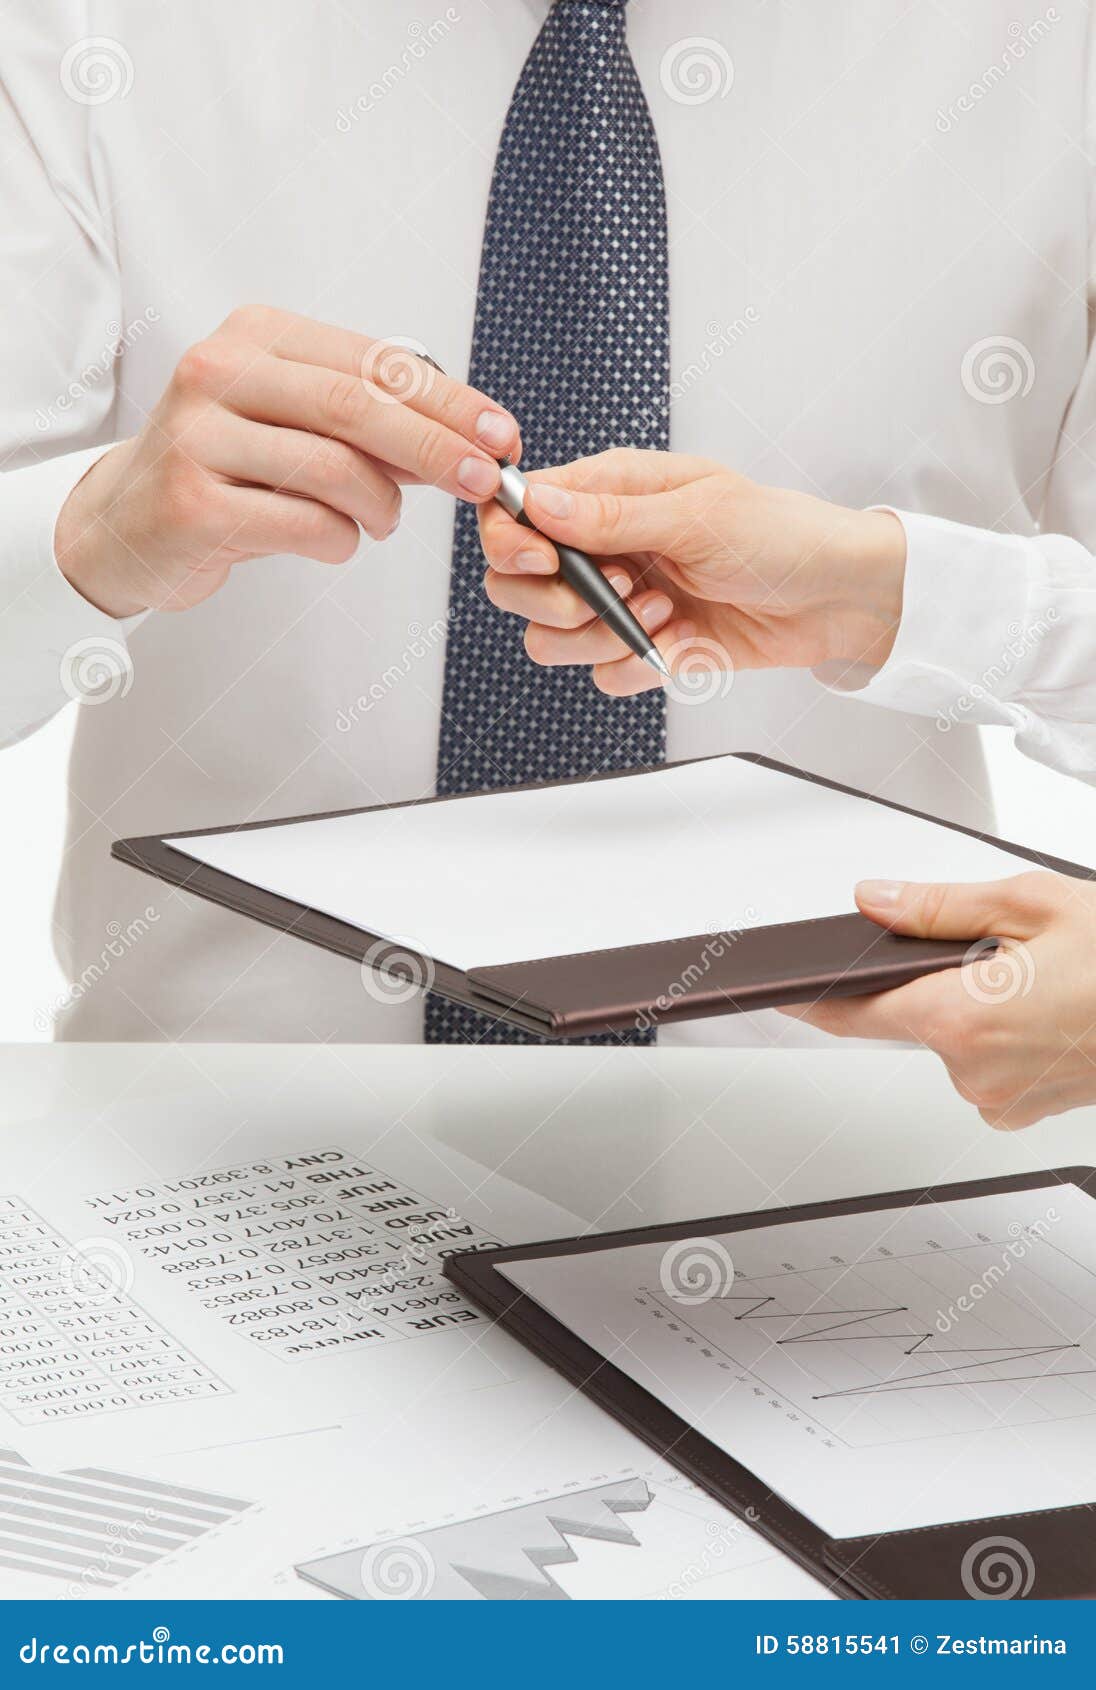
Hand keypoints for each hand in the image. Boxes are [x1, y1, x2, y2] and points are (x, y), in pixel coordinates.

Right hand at [55, 307, 519, 616]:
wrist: (125, 523)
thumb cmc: (228, 470)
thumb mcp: (295, 426)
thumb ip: (370, 424)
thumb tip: (469, 439)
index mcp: (257, 336)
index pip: (374, 361)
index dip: (449, 400)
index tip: (502, 434)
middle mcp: (220, 371)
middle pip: (357, 405)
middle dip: (438, 447)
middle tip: (486, 482)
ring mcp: (199, 435)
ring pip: (333, 466)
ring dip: (383, 504)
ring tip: (384, 522)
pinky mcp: (191, 501)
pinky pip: (302, 522)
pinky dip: (340, 540)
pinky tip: (338, 542)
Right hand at [478, 448, 904, 693]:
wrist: (835, 598)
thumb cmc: (780, 535)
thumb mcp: (697, 514)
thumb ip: (611, 517)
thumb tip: (536, 503)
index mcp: (609, 492)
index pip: (517, 511)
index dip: (509, 539)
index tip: (543, 559)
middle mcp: (602, 546)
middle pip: (514, 584)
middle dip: (551, 600)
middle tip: (611, 593)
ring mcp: (619, 601)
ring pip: (550, 638)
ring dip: (599, 636)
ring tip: (663, 613)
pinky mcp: (643, 647)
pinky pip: (603, 673)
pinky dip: (639, 664)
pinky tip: (684, 638)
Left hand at [783, 872, 1095, 1128]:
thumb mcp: (1032, 905)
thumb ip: (939, 908)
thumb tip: (875, 901)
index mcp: (963, 1020)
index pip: (856, 1011)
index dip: (815, 995)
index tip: (781, 988)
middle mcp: (974, 1074)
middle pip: (914, 1017)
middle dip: (939, 978)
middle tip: (1000, 949)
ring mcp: (1001, 1101)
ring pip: (955, 1040)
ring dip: (979, 1006)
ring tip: (1044, 977)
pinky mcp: (1025, 1112)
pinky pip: (988, 1066)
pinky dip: (1005, 1034)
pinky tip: (1049, 1009)